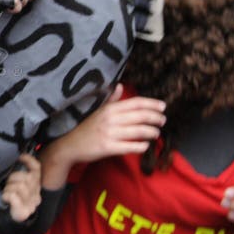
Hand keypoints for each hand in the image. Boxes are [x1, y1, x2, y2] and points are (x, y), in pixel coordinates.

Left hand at [2, 153, 41, 221]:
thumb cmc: (7, 199)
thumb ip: (18, 174)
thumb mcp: (13, 183)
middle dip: (13, 178)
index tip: (20, 157)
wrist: (1, 220)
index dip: (29, 160)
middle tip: (6, 184)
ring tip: (5, 193)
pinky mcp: (23, 212)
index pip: (36, 168)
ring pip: (20, 186)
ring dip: (9, 188)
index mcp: (35, 186)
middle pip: (27, 177)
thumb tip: (17, 157)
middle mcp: (36, 195)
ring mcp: (31, 205)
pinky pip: (14, 196)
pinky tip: (4, 198)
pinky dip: (7, 195)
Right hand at [39, 84, 165, 188]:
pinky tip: (145, 145)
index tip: (163, 106)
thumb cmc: (86, 128)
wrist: (70, 145)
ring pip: (138, 131)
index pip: (135, 103)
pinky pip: (130, 146)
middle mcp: (110, 119)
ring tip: (156, 133)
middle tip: (163, 120)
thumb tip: (120, 85)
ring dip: (151, 132)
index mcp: (109, 108)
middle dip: (155, 118)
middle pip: (140, 116)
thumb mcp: (98, 111)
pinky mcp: (108, 147)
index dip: (151, 103)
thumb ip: (111, 99)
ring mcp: (109, 133)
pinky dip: (141, 146)